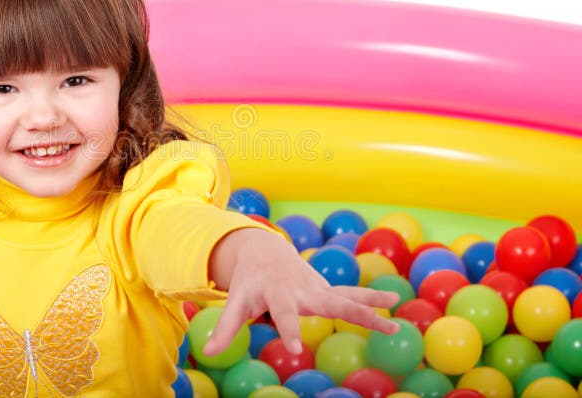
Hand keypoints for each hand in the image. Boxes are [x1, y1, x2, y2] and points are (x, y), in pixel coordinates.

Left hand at [204, 228, 399, 355]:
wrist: (263, 251)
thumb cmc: (249, 283)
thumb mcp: (235, 303)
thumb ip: (225, 328)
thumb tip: (208, 352)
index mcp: (278, 293)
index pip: (284, 314)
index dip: (290, 331)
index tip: (296, 349)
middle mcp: (303, 289)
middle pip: (330, 303)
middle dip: (354, 315)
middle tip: (379, 326)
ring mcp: (318, 288)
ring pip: (348, 296)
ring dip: (372, 303)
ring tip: (395, 311)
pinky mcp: (327, 289)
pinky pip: (352, 294)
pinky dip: (371, 298)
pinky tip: (394, 300)